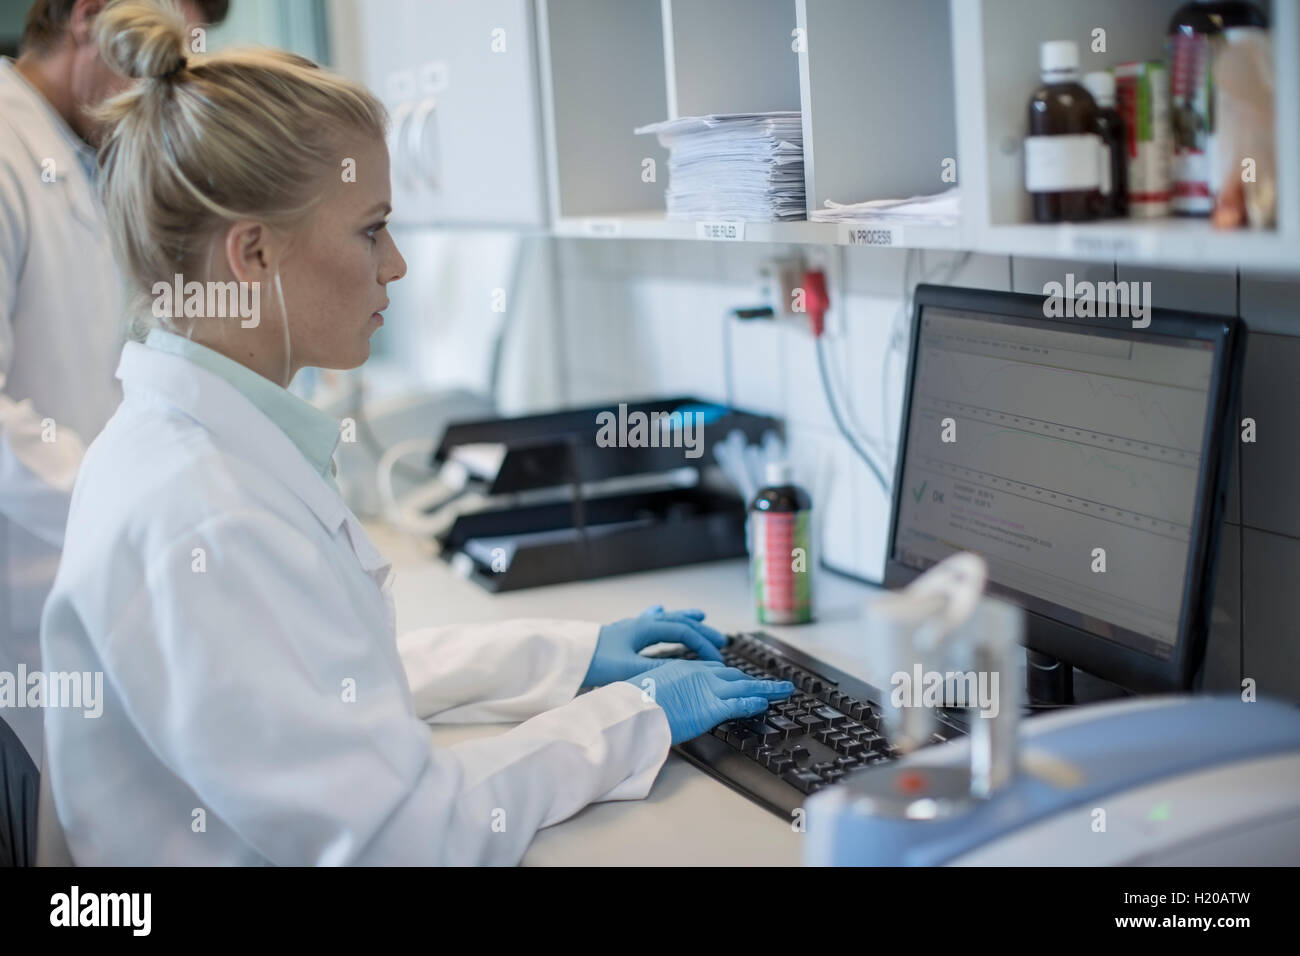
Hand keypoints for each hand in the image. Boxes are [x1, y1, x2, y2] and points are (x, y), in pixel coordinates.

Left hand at [582, 605, 726, 686]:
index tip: (716, 660)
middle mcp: (640, 624)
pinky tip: (659, 610)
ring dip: (684, 620)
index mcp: (645, 628)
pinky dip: (659, 616)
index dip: (703, 645)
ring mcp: (630, 627)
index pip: (683, 632)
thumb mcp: (631, 669)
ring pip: (665, 619)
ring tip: (700, 617)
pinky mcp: (621, 634)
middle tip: (720, 640)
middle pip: (678, 622)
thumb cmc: (594, 663)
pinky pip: (647, 620)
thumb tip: (687, 668)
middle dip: (701, 631)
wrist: (565, 658)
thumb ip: (660, 668)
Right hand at [623, 659, 794, 744]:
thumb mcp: (648, 688)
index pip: (716, 670)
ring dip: (768, 688)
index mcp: (684, 667)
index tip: (743, 679)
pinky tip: (766, 703)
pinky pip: (739, 703)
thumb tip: (660, 700)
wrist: (630, 710)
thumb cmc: (632, 702)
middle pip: (735, 675)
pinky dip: (754, 702)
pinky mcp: (711, 708)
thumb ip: (663, 691)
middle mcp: (699, 674)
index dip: (734, 676)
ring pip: (745, 686)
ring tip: (785, 690)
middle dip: (756, 679)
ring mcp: (707, 690)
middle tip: (773, 684)